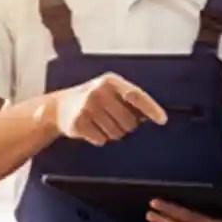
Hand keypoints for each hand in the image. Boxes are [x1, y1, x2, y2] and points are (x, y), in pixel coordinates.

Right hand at [51, 73, 167, 146]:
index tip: (162, 120)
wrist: (59, 107)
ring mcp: (87, 107)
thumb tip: (152, 117)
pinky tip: (91, 128)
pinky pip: (102, 140)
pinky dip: (99, 138)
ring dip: (113, 133)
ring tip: (101, 123)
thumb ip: (131, 100)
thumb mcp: (110, 91)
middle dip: (127, 126)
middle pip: (129, 121)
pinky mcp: (78, 123)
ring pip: (117, 133)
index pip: (136, 95)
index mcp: (110, 81)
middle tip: (115, 119)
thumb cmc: (94, 99)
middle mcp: (98, 91)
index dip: (151, 109)